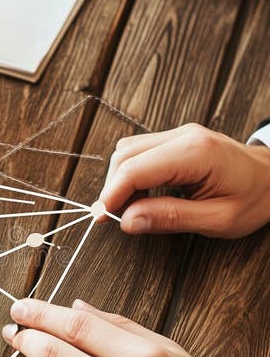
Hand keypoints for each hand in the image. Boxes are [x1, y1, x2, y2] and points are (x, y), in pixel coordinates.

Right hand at [99, 124, 269, 237]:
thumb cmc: (254, 199)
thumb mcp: (218, 219)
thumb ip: (171, 218)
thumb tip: (128, 222)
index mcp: (196, 153)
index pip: (136, 169)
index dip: (112, 195)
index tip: (101, 218)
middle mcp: (184, 136)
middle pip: (126, 155)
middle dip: (113, 188)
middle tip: (115, 219)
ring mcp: (179, 135)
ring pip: (128, 150)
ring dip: (121, 181)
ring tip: (132, 209)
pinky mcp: (175, 140)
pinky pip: (140, 152)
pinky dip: (133, 175)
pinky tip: (143, 197)